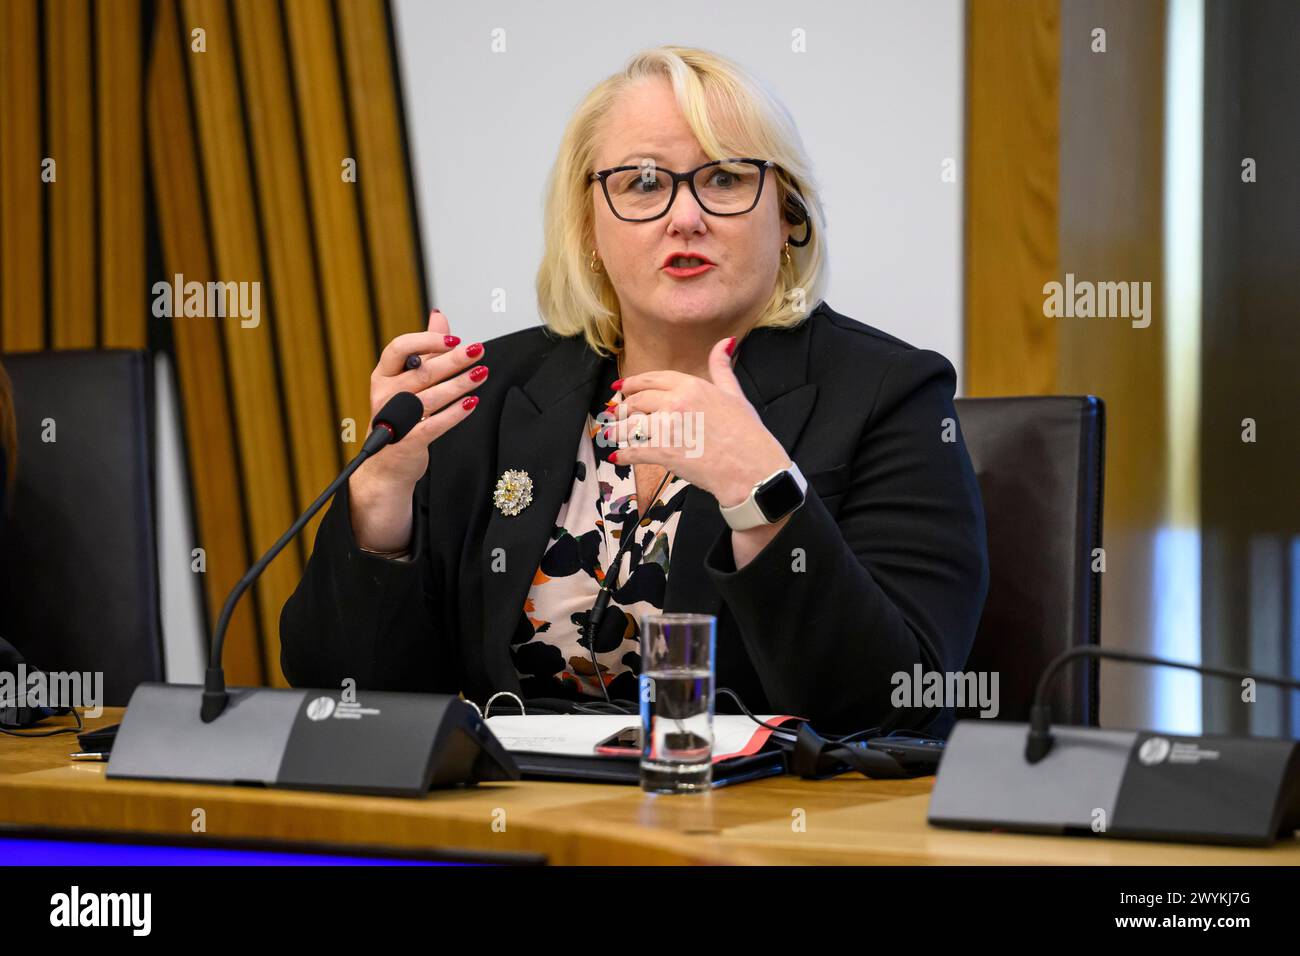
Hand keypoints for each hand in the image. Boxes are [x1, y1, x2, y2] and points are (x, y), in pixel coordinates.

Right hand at [350, 309, 486, 550]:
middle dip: (453, 360)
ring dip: (460, 384)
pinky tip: (472, 403)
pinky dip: (455, 414)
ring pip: (431, 396)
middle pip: (422, 371)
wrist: (386, 464)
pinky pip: (435, 424)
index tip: (454, 339)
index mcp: (383, 374)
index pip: (399, 348)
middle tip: (478, 351)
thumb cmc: (400, 416)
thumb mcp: (407, 379)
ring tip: (482, 373)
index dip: (427, 340)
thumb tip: (439, 315)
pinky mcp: (407, 441)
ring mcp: (394, 419)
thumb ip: (424, 349)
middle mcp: (384, 394)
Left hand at [603, 336, 789, 506]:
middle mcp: (676, 403)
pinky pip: (634, 452)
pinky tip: (618, 456)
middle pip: (637, 401)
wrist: (751, 468)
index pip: (653, 380)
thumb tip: (725, 342)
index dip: (633, 383)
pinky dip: (623, 455)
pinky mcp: (663, 453)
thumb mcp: (734, 394)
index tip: (621, 388)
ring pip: (630, 426)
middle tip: (617, 414)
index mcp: (692, 386)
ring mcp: (667, 428)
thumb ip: (721, 367)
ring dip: (618, 431)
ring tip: (612, 434)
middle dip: (624, 408)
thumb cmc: (746, 433)